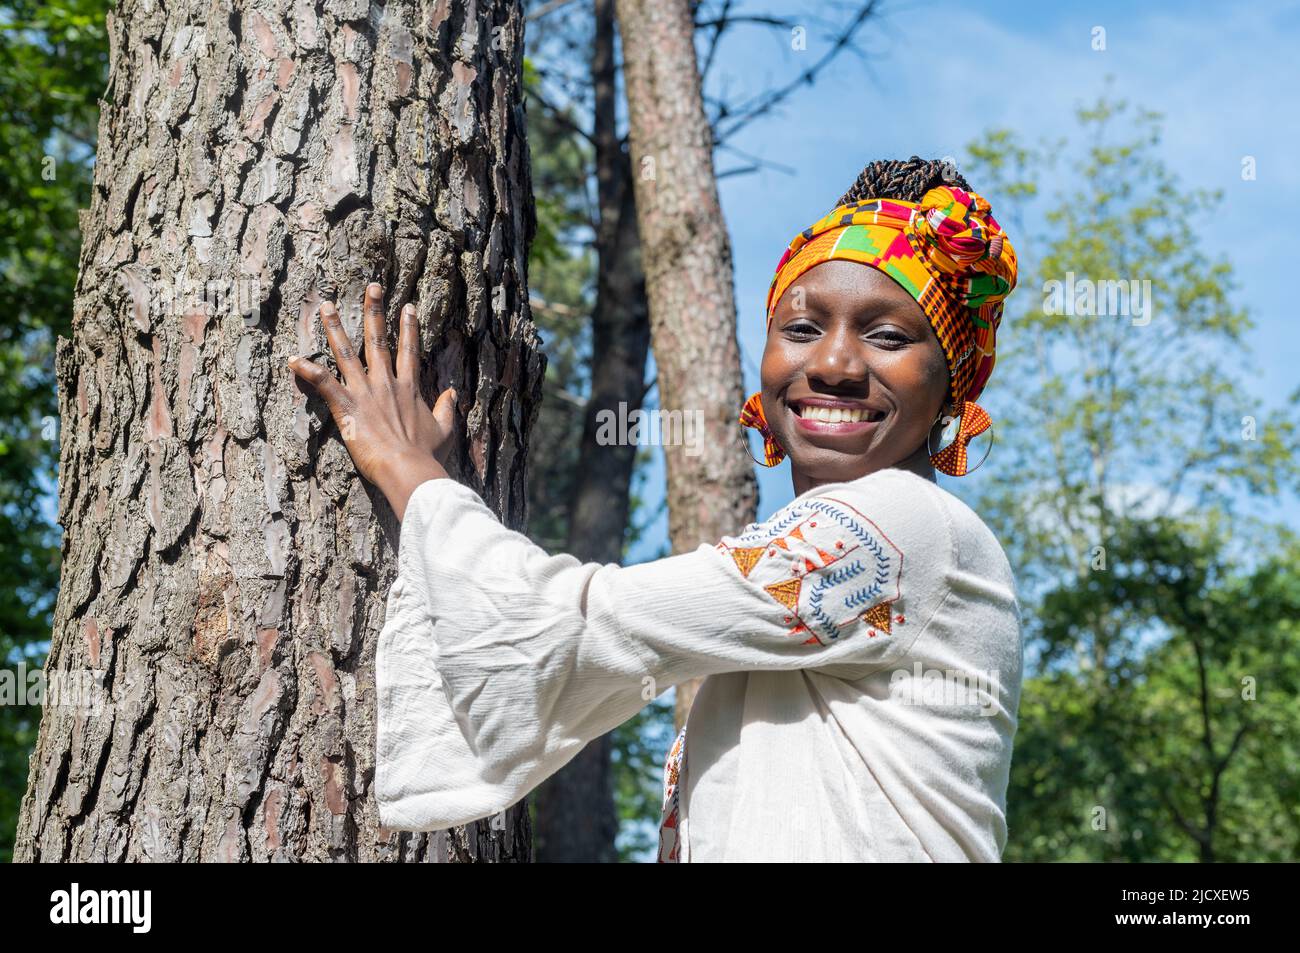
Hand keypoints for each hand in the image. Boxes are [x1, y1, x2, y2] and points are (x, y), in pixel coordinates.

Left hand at [288, 282, 455, 519]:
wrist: (408, 468)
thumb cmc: (427, 455)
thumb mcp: (444, 430)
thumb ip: (447, 409)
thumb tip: (453, 393)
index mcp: (409, 388)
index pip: (409, 350)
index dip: (409, 327)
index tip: (408, 307)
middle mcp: (386, 383)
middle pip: (378, 339)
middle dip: (374, 311)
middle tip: (371, 287)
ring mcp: (365, 392)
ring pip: (346, 352)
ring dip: (334, 328)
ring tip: (326, 306)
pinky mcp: (346, 405)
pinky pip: (323, 383)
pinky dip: (307, 370)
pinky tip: (293, 358)